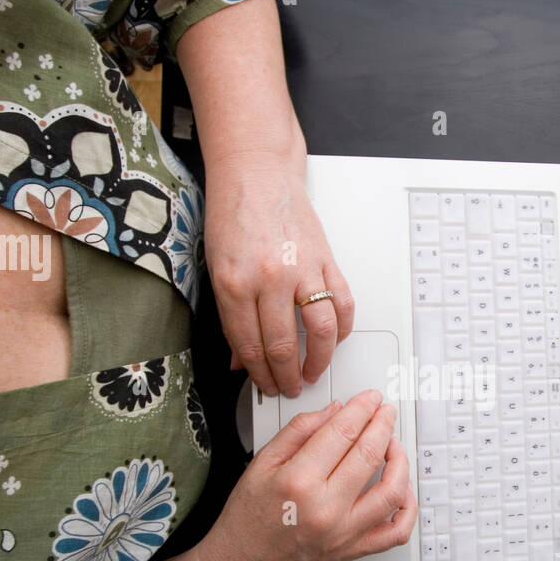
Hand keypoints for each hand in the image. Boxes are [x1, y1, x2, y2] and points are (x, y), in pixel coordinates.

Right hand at [191, 389, 415, 560]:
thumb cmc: (246, 519)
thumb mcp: (261, 463)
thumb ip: (299, 431)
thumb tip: (334, 411)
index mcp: (298, 481)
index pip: (343, 432)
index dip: (363, 408)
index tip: (370, 399)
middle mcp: (324, 508)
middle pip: (370, 454)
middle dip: (383, 424)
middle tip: (384, 412)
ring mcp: (343, 532)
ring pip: (392, 491)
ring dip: (400, 460)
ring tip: (393, 445)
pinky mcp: (353, 551)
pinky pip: (396, 532)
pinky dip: (407, 508)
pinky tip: (402, 489)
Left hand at [205, 155, 354, 397]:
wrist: (256, 173)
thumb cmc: (233, 215)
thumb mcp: (216, 268)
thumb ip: (229, 316)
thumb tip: (239, 358)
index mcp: (235, 284)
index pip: (249, 346)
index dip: (259, 375)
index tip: (265, 385)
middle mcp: (270, 279)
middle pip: (283, 346)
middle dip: (287, 376)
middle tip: (289, 387)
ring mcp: (302, 270)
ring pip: (320, 332)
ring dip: (318, 361)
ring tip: (313, 372)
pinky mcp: (326, 260)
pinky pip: (343, 304)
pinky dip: (342, 328)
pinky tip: (333, 339)